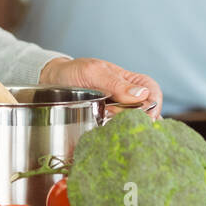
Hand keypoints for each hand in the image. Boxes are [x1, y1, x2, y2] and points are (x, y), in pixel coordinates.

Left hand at [39, 57, 163, 119]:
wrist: (51, 81)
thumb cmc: (73, 72)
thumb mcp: (93, 73)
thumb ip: (116, 83)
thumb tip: (142, 94)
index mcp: (129, 80)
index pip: (152, 90)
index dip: (154, 103)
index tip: (146, 115)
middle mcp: (126, 97)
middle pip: (146, 111)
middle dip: (135, 117)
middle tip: (115, 114)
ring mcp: (117, 111)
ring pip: (132, 123)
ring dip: (123, 126)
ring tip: (106, 119)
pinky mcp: (106, 123)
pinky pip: (118, 131)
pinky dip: (114, 133)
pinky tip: (105, 130)